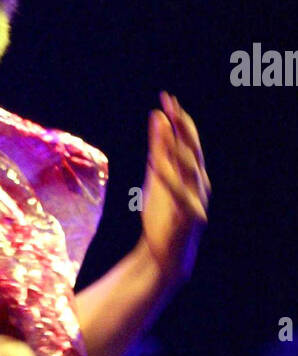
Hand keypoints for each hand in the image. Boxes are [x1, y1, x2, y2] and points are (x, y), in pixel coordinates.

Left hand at [140, 91, 210, 284]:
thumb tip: (158, 117)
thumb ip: (159, 149)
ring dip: (179, 146)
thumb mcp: (156, 177)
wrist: (164, 256)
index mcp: (193, 174)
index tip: (167, 98)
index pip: (188, 141)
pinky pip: (178, 193)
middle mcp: (199, 184)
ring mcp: (197, 200)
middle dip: (182, 125)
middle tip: (171, 103)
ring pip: (190, 169)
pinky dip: (168, 178)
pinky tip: (157, 163)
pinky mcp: (191, 217)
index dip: (179, 120)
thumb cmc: (162, 216)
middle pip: (192, 150)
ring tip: (169, 126)